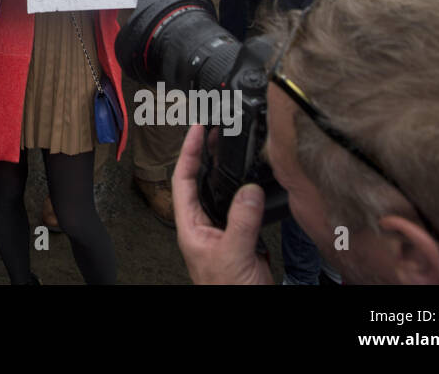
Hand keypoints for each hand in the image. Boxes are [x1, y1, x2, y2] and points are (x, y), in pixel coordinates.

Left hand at [173, 125, 272, 284]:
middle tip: (216, 128)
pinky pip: (245, 206)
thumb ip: (241, 221)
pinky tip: (255, 177)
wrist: (247, 309)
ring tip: (233, 143)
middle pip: (202, 179)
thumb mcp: (232, 253)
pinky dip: (250, 189)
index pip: (183, 179)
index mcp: (190, 226)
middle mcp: (205, 224)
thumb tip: (249, 189)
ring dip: (228, 169)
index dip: (189, 151)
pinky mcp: (244, 236)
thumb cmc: (227, 291)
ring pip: (224, 191)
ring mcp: (224, 229)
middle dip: (207, 153)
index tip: (197, 128)